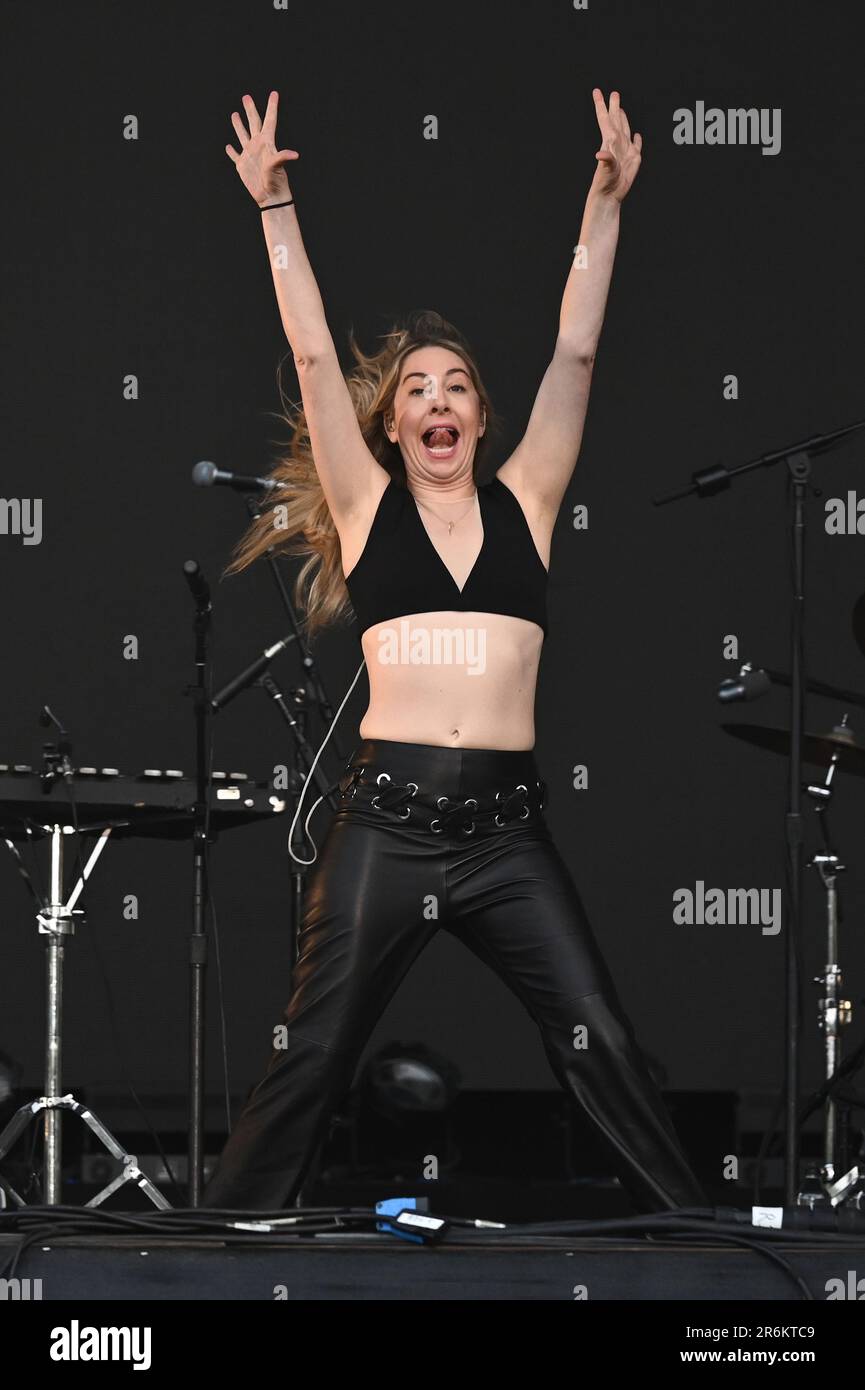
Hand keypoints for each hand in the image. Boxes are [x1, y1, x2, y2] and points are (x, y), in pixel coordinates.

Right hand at [225, 91, 299, 206]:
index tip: (274, 93)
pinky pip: (235, 155)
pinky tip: (228, 146)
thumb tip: (295, 155)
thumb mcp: (278, 166)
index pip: (270, 120)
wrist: (270, 197)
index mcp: (267, 143)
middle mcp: (258, 146)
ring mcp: (249, 155)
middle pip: (253, 123)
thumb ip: (282, 157)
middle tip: (246, 97)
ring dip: (238, 125)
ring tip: (235, 114)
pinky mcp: (242, 165)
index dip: (272, 107)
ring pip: (242, 135)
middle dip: (250, 110)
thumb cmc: (276, 181)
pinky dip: (231, 151)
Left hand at [589, 89, 641, 202]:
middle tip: (614, 93)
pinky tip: (637, 135)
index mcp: (609, 141)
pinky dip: (637, 139)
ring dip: (623, 118)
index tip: (597, 91)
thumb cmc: (605, 183)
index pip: (604, 119)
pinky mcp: (633, 159)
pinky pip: (636, 145)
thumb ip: (606, 160)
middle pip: (615, 120)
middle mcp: (617, 143)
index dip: (601, 105)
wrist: (610, 194)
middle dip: (614, 106)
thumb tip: (600, 154)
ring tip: (620, 109)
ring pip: (625, 128)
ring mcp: (625, 150)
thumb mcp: (605, 170)